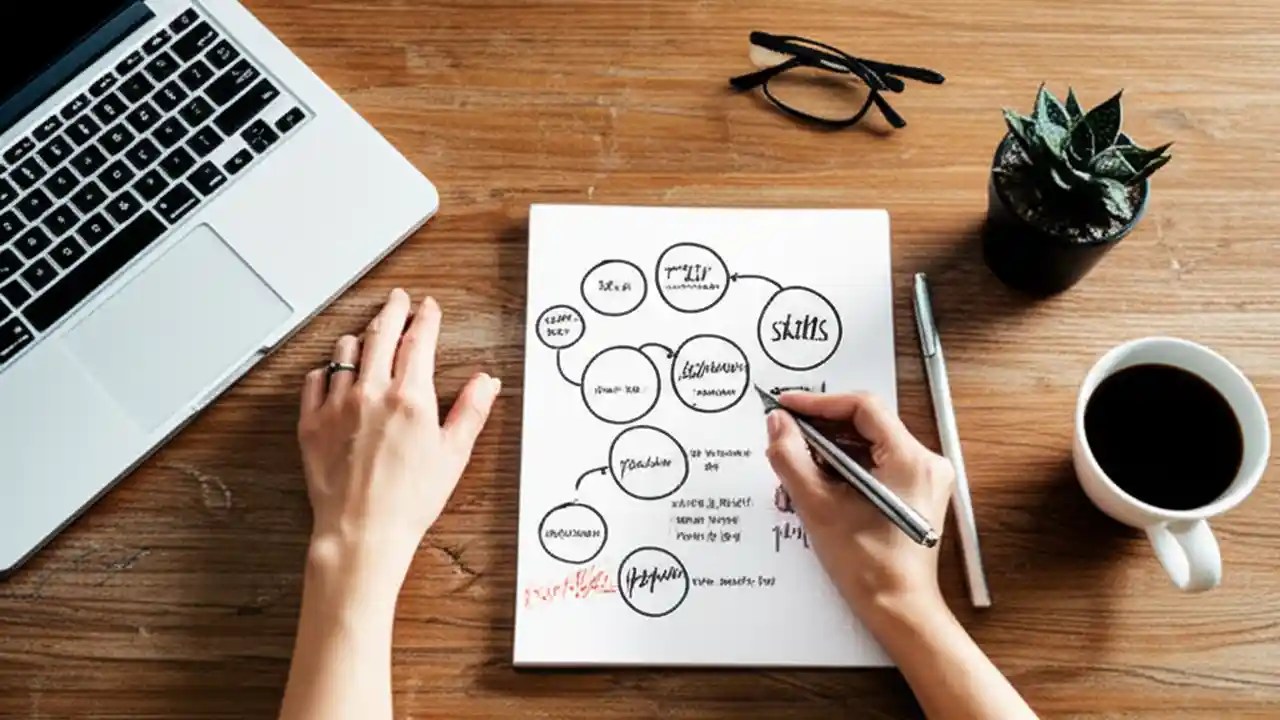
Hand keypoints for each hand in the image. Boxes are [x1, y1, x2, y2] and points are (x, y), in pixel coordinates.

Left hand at [297, 289, 500, 597]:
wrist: (363, 531)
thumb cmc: (409, 500)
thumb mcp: (454, 454)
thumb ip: (471, 411)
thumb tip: (486, 382)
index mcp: (410, 398)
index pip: (419, 341)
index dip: (426, 318)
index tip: (429, 307)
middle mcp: (371, 393)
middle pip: (380, 334)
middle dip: (393, 310)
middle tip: (398, 299)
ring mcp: (337, 405)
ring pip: (345, 351)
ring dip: (360, 337)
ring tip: (367, 335)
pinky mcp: (311, 422)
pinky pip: (315, 380)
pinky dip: (327, 369)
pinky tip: (335, 373)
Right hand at [765, 392, 953, 625]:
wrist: (898, 609)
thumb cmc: (868, 566)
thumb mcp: (818, 506)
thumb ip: (792, 457)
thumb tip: (777, 423)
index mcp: (910, 459)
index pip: (862, 408)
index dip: (819, 403)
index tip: (787, 406)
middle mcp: (925, 462)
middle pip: (866, 424)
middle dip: (822, 429)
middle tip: (787, 435)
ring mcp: (924, 478)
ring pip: (869, 444)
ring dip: (831, 449)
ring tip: (799, 464)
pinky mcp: (915, 492)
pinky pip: (877, 463)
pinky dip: (846, 466)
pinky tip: (820, 480)